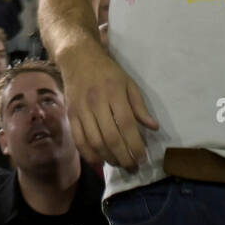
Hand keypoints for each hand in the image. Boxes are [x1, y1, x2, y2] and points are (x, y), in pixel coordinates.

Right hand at [62, 47, 158, 169]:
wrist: (78, 58)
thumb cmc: (107, 71)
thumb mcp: (128, 83)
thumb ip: (140, 106)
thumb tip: (154, 127)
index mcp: (114, 92)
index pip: (126, 123)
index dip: (135, 144)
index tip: (143, 158)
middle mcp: (96, 102)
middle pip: (110, 136)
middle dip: (123, 157)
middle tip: (133, 167)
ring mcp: (81, 109)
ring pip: (94, 141)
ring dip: (108, 158)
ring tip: (119, 164)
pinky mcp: (70, 115)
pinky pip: (79, 140)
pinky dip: (89, 155)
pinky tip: (100, 161)